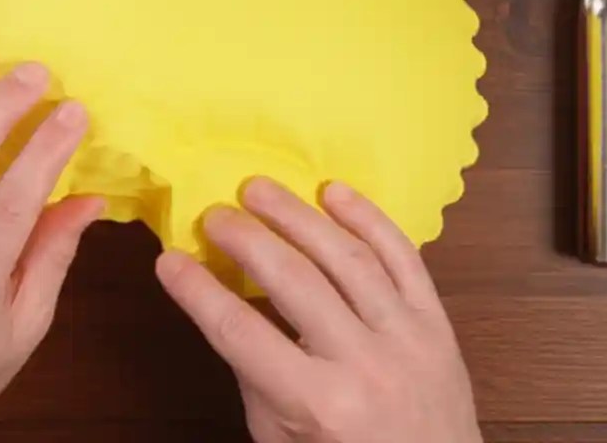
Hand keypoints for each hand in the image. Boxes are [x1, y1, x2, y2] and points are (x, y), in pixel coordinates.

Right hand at [156, 178, 480, 442]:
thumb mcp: (280, 437)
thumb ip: (254, 373)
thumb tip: (224, 301)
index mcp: (317, 403)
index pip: (241, 332)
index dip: (198, 292)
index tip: (168, 259)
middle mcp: (363, 363)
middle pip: (294, 281)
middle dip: (246, 239)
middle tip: (213, 213)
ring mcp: (406, 337)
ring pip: (348, 258)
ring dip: (299, 215)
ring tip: (260, 189)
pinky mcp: (437, 322)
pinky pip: (404, 257)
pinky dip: (369, 219)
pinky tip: (335, 192)